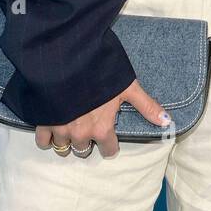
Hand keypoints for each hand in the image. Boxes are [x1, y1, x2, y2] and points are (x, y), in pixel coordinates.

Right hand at [35, 79, 170, 158]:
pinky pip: (43, 141)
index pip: (109, 150)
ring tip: (72, 125)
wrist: (65, 59)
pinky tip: (53, 126)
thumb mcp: (127, 86)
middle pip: (84, 150)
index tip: (109, 134)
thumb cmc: (99, 72)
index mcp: (101, 129)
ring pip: (64, 147)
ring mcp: (60, 129)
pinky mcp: (44, 122)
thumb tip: (167, 121)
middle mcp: (80, 134)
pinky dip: (47, 137)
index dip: (110, 142)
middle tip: (89, 124)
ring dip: (68, 139)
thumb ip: (146, 105)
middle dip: (88, 140)